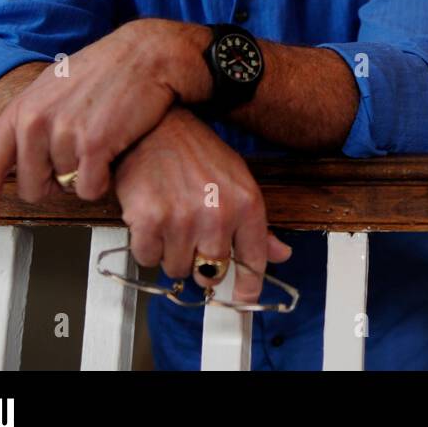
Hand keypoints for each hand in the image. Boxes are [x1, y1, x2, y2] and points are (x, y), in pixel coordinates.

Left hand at [0, 19, 210, 242]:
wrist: (147, 56)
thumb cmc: (103, 71)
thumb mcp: (51, 86)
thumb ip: (21, 114)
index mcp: (20, 111)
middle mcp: (35, 122)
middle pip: (32, 188)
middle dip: (54, 184)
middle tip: (77, 159)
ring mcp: (63, 133)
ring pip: (65, 189)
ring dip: (85, 176)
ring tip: (101, 144)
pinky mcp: (94, 144)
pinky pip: (90, 189)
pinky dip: (104, 182)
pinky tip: (112, 156)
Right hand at [114, 107, 291, 302]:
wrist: (154, 126)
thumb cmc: (194, 152)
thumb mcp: (237, 180)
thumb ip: (258, 225)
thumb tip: (281, 253)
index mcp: (246, 203)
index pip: (255, 259)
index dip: (249, 285)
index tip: (244, 299)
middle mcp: (219, 214)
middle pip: (213, 272)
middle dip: (201, 261)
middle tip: (191, 235)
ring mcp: (184, 220)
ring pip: (178, 269)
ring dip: (172, 253)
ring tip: (171, 220)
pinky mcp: (151, 222)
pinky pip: (149, 259)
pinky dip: (147, 246)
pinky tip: (151, 219)